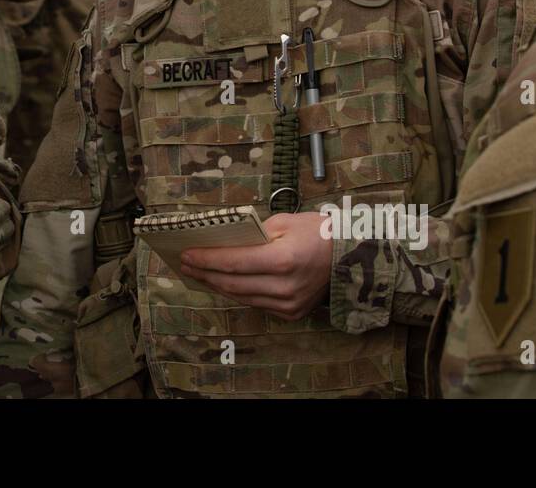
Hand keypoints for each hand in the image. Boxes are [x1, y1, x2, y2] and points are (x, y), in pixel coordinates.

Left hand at [179, 212, 332, 320]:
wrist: (350, 256)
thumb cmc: (317, 232)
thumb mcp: (284, 221)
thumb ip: (252, 233)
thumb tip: (222, 242)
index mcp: (282, 260)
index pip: (233, 262)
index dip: (206, 260)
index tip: (185, 254)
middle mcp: (284, 287)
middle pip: (232, 283)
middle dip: (205, 273)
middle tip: (185, 265)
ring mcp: (288, 304)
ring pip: (241, 297)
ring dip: (217, 285)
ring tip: (199, 274)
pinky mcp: (291, 313)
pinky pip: (256, 303)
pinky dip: (237, 293)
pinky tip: (223, 283)